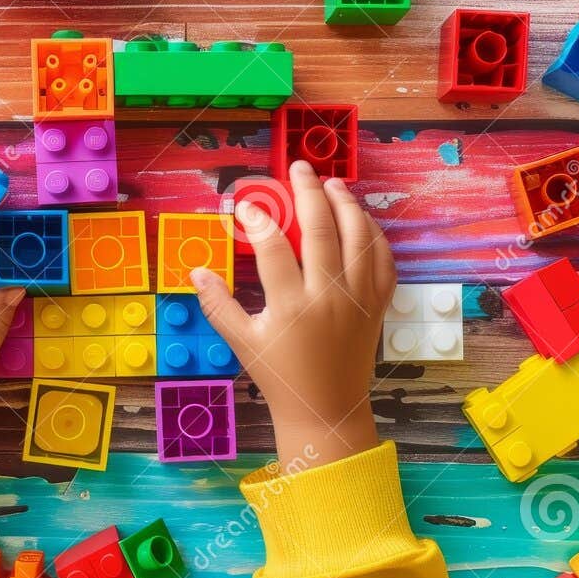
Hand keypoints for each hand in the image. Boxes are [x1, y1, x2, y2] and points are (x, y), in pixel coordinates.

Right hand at [190, 160, 394, 471]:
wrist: (327, 409)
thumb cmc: (281, 377)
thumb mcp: (242, 343)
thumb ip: (218, 304)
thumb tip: (196, 271)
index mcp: (291, 307)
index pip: (273, 248)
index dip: (259, 220)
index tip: (248, 206)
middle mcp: (328, 297)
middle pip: (322, 229)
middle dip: (308, 192)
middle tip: (299, 168)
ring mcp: (358, 299)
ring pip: (358, 237)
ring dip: (346, 204)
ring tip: (332, 183)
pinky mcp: (377, 305)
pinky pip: (382, 259)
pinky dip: (372, 234)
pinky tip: (359, 218)